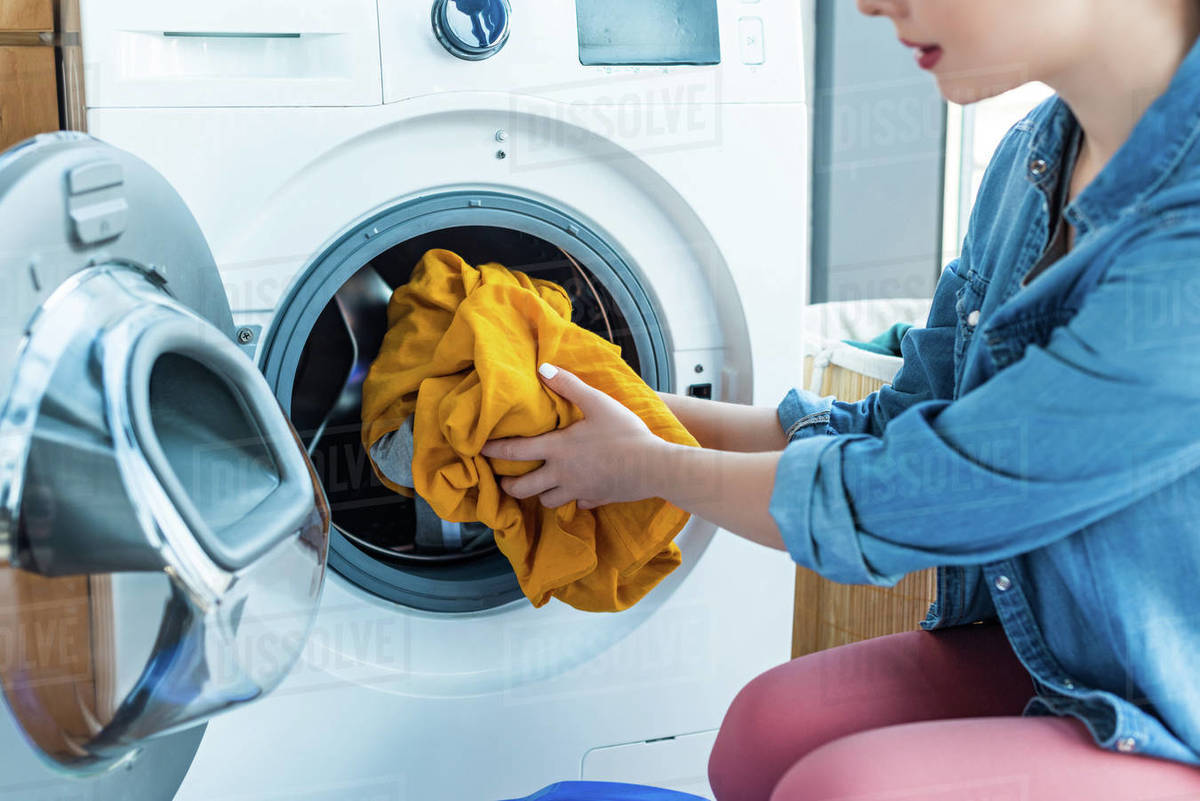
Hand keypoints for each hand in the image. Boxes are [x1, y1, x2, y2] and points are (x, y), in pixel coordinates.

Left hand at [480, 363, 668, 509]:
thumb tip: (543, 368)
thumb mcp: (597, 402)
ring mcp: (578, 490)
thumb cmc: (624, 433)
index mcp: (557, 450)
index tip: (479, 450)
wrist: (654, 467)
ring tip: (538, 486)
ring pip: (548, 501)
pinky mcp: (596, 499)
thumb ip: (569, 385)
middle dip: (509, 485)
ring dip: (539, 494)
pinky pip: (577, 503)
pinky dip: (573, 498)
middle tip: (503, 479)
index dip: (494, 450)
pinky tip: (576, 492)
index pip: (515, 451)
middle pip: (524, 488)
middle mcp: (561, 475)